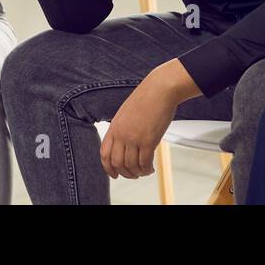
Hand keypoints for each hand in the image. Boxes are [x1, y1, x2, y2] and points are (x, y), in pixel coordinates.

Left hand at [100, 61, 200, 179]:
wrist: (159, 89)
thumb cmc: (146, 99)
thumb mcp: (126, 113)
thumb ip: (122, 128)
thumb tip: (125, 144)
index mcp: (114, 127)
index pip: (104, 154)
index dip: (108, 168)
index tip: (114, 174)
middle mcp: (122, 134)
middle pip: (117, 163)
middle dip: (125, 173)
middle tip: (134, 175)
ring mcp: (134, 138)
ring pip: (131, 166)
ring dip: (138, 173)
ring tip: (145, 171)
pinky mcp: (149, 140)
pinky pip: (145, 163)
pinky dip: (147, 169)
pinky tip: (151, 168)